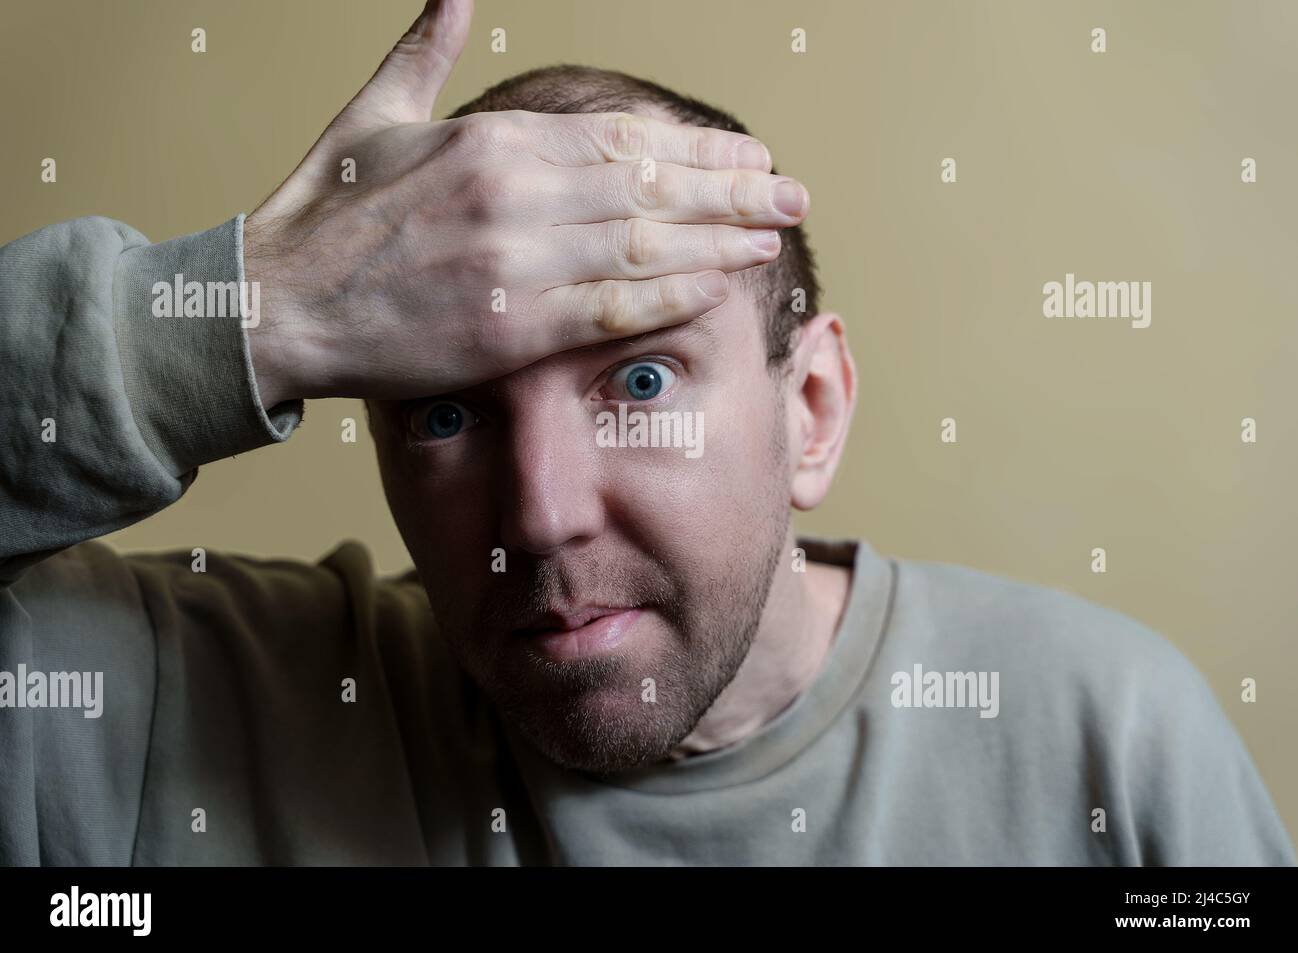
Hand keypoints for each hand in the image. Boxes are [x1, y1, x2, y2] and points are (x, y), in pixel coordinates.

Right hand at [243, 0, 808, 406]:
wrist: (275, 304)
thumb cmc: (325, 213)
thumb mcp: (374, 113)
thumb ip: (425, 49)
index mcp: (492, 141)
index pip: (623, 138)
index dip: (695, 148)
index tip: (746, 153)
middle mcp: (516, 194)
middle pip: (652, 188)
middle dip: (732, 190)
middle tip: (792, 190)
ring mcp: (518, 262)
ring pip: (647, 244)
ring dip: (721, 238)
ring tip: (773, 233)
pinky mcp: (512, 328)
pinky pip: (614, 307)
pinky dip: (674, 293)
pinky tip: (719, 284)